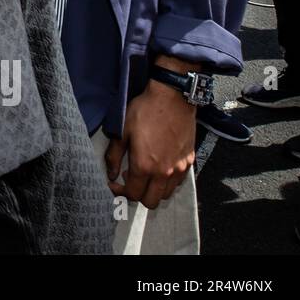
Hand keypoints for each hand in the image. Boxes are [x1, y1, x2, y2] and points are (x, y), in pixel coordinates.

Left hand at [103, 77, 195, 209]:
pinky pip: (177, 183)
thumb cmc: (144, 112)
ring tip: (144, 173)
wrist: (172, 98)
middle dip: (137, 195)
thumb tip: (110, 174)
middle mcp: (164, 173)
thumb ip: (114, 156)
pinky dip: (167, 182)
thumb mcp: (122, 131)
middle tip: (129, 179)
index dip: (120, 192)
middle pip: (151, 201)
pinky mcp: (189, 162)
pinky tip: (159, 167)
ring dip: (153, 190)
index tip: (114, 183)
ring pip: (165, 194)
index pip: (133, 194)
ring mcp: (179, 169)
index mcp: (145, 166)